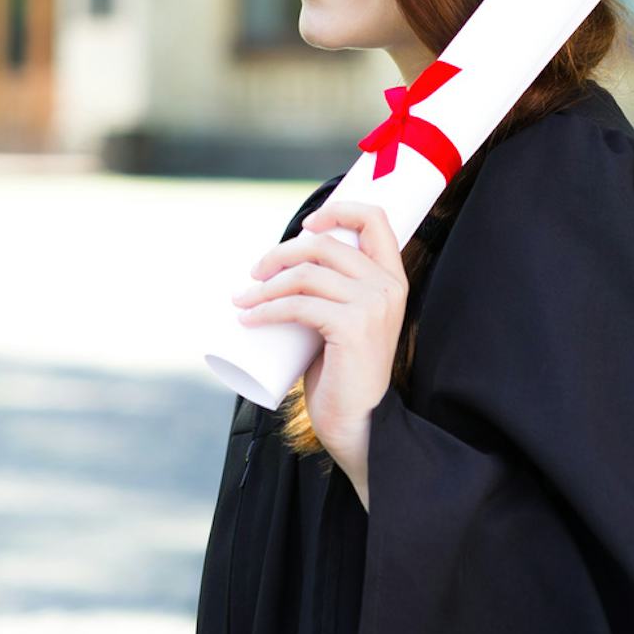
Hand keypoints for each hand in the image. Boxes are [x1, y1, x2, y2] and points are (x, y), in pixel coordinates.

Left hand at [233, 201, 405, 507]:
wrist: (360, 422)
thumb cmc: (343, 372)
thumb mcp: (345, 319)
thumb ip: (331, 292)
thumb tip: (281, 265)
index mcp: (391, 278)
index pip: (375, 218)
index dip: (337, 210)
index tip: (304, 226)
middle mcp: (388, 286)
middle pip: (324, 245)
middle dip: (279, 253)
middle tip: (253, 273)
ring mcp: (373, 306)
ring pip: (305, 274)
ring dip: (263, 285)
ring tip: (242, 300)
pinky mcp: (352, 328)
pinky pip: (298, 306)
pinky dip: (265, 309)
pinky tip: (247, 318)